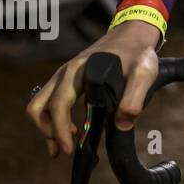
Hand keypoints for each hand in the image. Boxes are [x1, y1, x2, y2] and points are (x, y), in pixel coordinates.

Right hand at [26, 20, 162, 158]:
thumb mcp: (144, 72)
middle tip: (65, 150)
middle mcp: (65, 73)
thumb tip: (121, 125)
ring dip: (46, 127)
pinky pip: (48, 101)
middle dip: (49, 132)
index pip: (58, 105)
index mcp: (78, 71)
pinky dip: (51, 118)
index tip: (69, 149)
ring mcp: (63, 75)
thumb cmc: (137, 52)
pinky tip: (70, 129)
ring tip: (65, 143)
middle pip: (39, 107)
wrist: (133, 33)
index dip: (60, 129)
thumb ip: (134, 98)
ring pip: (39, 104)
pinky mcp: (66, 79)